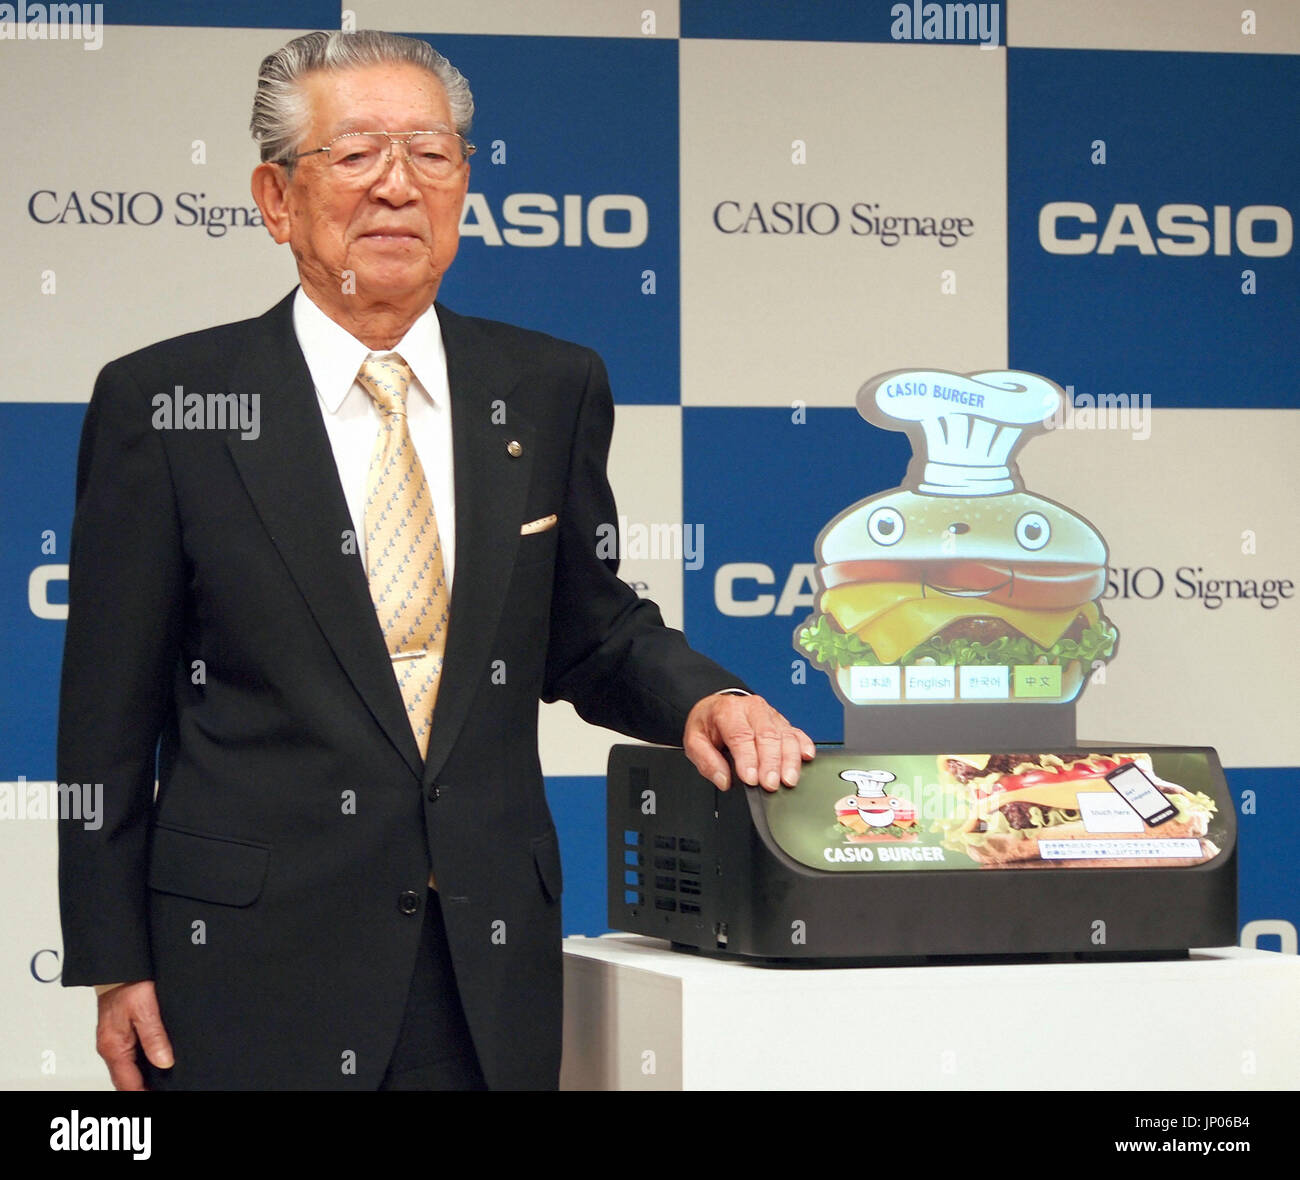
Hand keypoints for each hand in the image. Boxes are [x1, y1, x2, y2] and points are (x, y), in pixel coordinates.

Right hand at [96, 980, 173, 1090]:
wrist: (119, 965)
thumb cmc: (128, 983)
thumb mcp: (146, 1009)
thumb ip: (154, 1036)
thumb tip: (164, 1061)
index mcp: (114, 1046)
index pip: (128, 1083)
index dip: (144, 1093)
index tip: (160, 1096)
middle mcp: (109, 1047)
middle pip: (126, 1079)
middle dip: (143, 1088)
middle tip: (165, 1089)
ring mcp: (112, 1041)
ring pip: (127, 1068)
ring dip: (142, 1077)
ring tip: (163, 1081)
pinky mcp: (117, 1033)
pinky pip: (128, 1055)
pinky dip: (140, 1063)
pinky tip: (155, 1061)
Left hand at [683, 692, 814, 791]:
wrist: (718, 707)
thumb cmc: (709, 724)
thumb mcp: (694, 740)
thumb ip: (706, 761)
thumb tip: (723, 780)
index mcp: (728, 711)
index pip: (740, 736)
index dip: (747, 759)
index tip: (751, 779)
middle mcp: (752, 710)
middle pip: (766, 736)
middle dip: (770, 763)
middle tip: (770, 784)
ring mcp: (770, 715)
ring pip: (785, 735)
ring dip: (789, 760)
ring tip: (788, 779)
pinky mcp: (782, 722)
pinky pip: (796, 732)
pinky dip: (804, 745)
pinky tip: (807, 756)